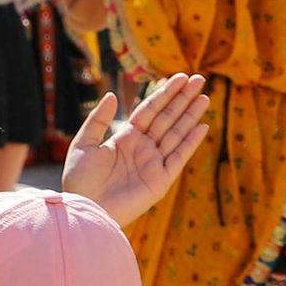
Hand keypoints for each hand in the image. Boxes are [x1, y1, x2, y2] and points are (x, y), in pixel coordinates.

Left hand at [60, 72, 210, 226]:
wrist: (85, 209)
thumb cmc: (80, 181)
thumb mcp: (84, 144)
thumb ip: (98, 120)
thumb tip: (111, 95)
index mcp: (126, 138)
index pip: (150, 110)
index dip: (164, 93)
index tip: (178, 77)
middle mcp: (143, 148)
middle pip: (167, 117)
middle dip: (183, 99)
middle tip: (199, 79)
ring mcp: (154, 163)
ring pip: (176, 133)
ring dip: (190, 115)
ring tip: (204, 97)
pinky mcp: (161, 180)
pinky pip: (179, 157)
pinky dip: (191, 142)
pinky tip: (202, 126)